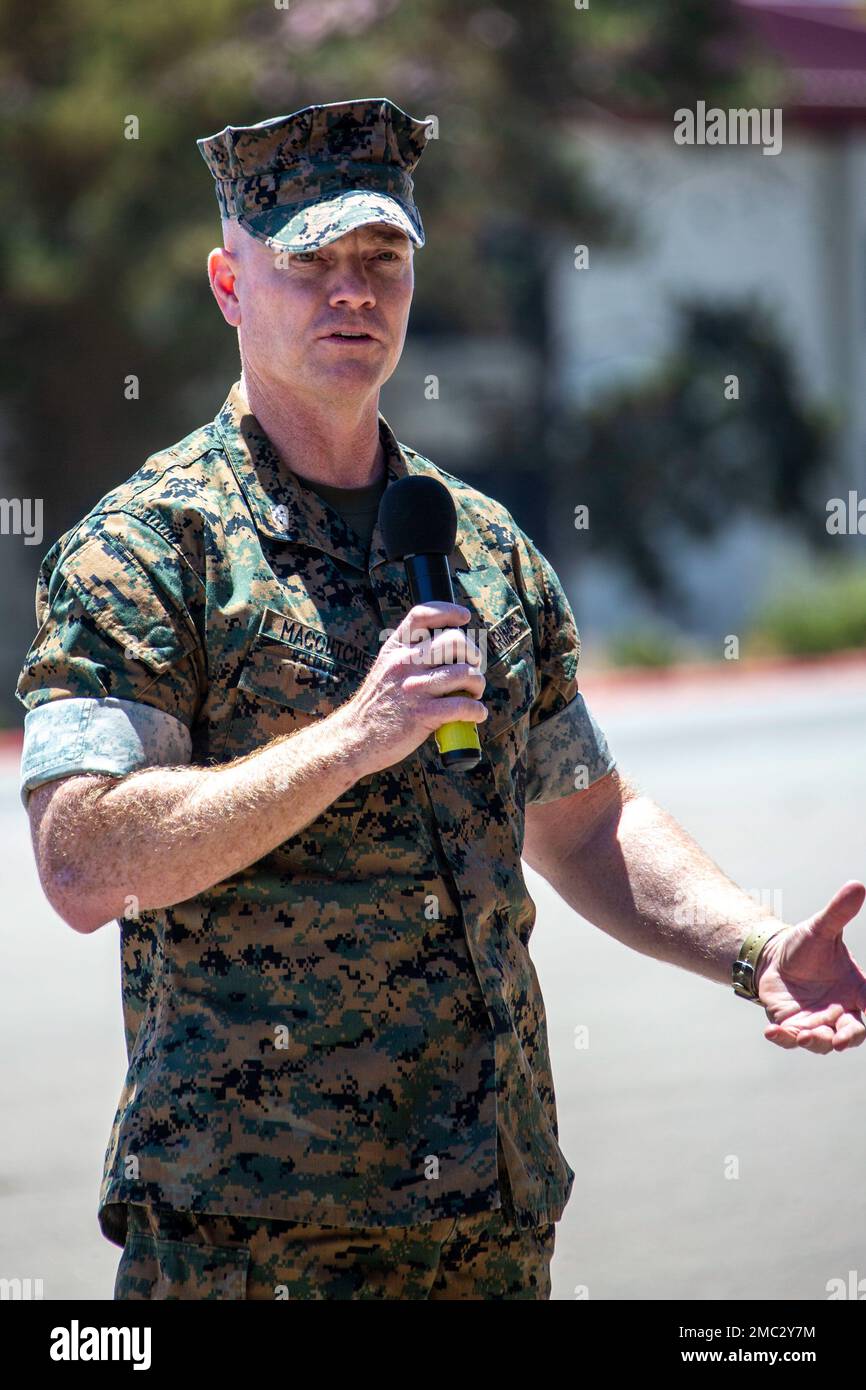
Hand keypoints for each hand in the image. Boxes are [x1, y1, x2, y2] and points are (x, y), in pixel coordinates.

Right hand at [334, 601, 487, 774]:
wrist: (355, 738)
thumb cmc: (377, 705)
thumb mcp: (385, 669)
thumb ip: (409, 655)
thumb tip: (451, 648)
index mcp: (394, 649)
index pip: (422, 615)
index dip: (448, 611)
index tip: (465, 617)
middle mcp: (403, 663)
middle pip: (455, 640)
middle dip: (473, 655)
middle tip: (472, 670)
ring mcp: (413, 688)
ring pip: (465, 673)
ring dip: (478, 684)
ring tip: (473, 694)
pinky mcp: (422, 715)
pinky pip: (463, 705)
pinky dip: (476, 710)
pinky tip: (475, 714)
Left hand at [755, 881, 865, 1052]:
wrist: (774, 958)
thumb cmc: (806, 946)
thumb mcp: (821, 928)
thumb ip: (839, 912)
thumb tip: (856, 885)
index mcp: (855, 990)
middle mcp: (840, 1010)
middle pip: (853, 1033)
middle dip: (849, 1039)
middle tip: (840, 1041)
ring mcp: (816, 1021)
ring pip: (822, 1041)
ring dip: (816, 1042)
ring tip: (804, 1036)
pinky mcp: (791, 1024)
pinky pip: (790, 1038)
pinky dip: (783, 1039)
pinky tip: (772, 1032)